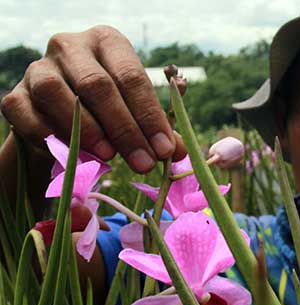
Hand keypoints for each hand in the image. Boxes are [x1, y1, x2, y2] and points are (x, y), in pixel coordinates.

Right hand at [0, 25, 182, 171]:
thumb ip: (158, 130)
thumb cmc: (108, 113)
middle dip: (125, 129)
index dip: (150, 116)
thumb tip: (180, 152)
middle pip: (97, 86)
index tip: (166, 150)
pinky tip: (72, 156)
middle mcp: (71, 46)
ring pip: (57, 94)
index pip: (132, 77)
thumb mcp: (137, 115)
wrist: (59, 122)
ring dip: (87, 130)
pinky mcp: (14, 95)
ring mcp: (38, 68)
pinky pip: (27, 115)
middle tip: (143, 163)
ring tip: (110, 158)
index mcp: (108, 43)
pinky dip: (50, 138)